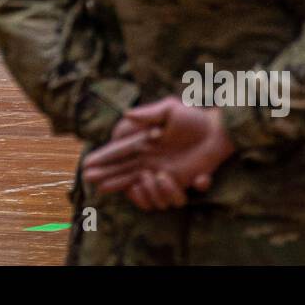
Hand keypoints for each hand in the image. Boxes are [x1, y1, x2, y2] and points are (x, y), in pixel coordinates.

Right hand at [82, 98, 233, 207]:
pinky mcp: (176, 183)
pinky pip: (165, 195)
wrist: (217, 132)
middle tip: (91, 179)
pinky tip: (174, 179)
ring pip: (141, 188)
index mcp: (143, 141)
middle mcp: (147, 159)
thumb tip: (126, 115)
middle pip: (121, 172)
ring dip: (146, 188)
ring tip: (157, 176)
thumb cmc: (192, 117)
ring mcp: (160, 172)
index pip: (118, 152)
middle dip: (106, 176)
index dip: (103, 159)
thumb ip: (148, 113)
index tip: (87, 166)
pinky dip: (168, 192)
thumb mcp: (169, 109)